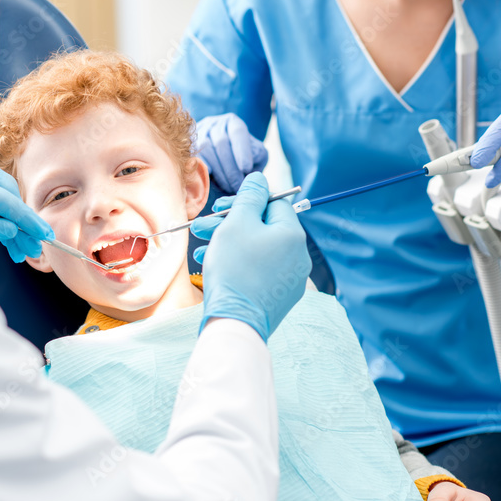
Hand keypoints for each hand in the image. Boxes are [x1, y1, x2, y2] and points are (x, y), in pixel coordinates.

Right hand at [191, 173, 310, 340]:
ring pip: (258, 250)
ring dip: (229, 245)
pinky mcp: (279, 297)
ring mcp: (291, 279)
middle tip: (202, 228)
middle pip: (264, 227)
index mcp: (293, 234)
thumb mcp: (237, 224)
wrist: (235, 322)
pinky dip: (239, 265)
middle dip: (230, 225)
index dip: (244, 202)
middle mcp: (299, 256)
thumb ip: (249, 197)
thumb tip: (259, 178)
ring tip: (202, 251)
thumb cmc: (234, 270)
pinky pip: (260, 271)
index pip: (273, 203)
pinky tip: (215, 269)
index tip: (220, 209)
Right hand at [193, 112, 268, 193]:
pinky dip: (201, 171)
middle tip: (238, 185)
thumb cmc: (241, 160)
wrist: (222, 164)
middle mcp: (213, 125)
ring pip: (206, 150)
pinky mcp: (186, 149)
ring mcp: (197, 136)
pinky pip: (192, 158)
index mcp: (232, 123)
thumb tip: (249, 166)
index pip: (238, 132)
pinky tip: (211, 183)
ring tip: (228, 187)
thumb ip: (257, 156)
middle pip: (221, 143)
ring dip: (218, 172)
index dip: (242, 150)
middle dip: (230, 167)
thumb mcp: (256, 155)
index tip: (246, 168)